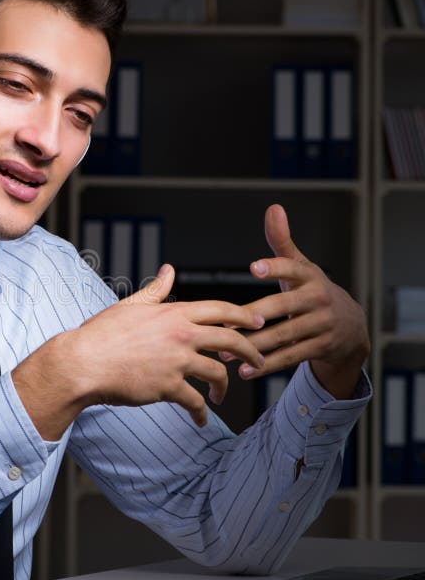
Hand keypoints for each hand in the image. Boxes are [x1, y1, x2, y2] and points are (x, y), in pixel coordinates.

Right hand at [67, 264, 265, 426]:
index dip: (243, 316)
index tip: (257, 323)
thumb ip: (155, 291)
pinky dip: (200, 413)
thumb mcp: (130, 306)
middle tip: (259, 360)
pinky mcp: (168, 387)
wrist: (82, 363)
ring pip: (218, 373)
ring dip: (224, 387)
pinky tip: (200, 420)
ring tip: (221, 396)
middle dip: (251, 351)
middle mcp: (180, 334)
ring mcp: (176, 361)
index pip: (219, 310)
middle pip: (230, 340)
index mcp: (173, 313)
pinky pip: (195, 402)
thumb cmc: (101, 334)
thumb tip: (169, 271)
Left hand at [229, 205, 368, 398]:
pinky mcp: (322, 347)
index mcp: (309, 276)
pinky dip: (268, 365)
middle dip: (256, 316)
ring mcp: (322, 325)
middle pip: (283, 307)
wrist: (351, 326)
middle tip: (229, 324)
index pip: (291, 268)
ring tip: (227, 353)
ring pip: (285, 335)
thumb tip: (273, 208)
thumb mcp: (301, 267)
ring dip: (255, 346)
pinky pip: (292, 357)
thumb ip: (282, 242)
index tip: (253, 267)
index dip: (274, 267)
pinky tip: (246, 371)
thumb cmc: (312, 291)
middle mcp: (318, 299)